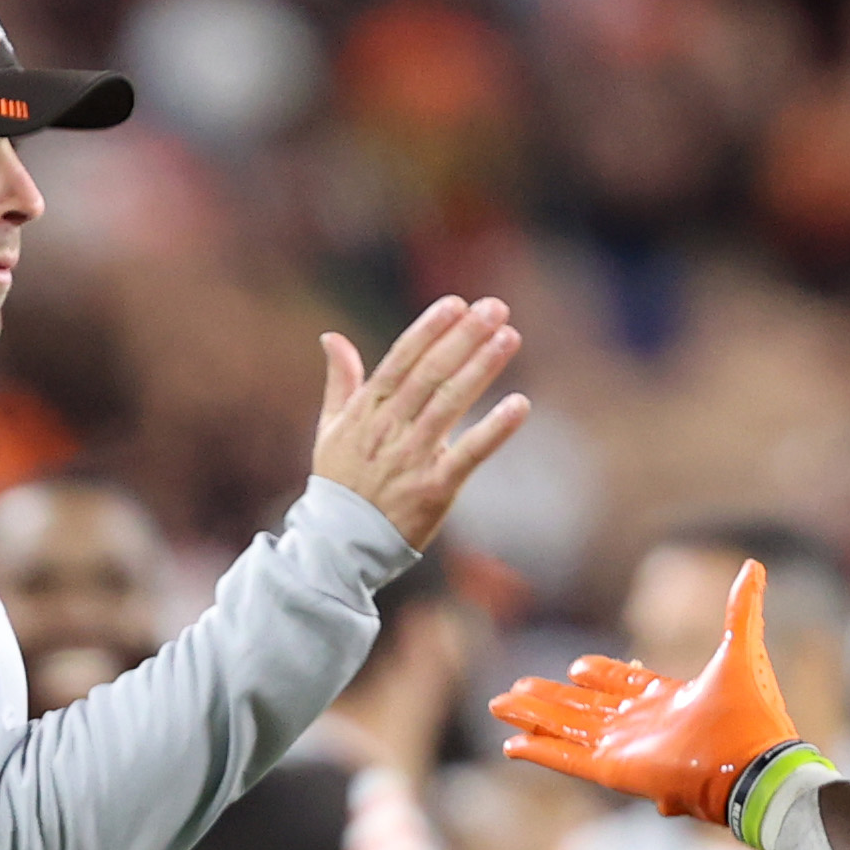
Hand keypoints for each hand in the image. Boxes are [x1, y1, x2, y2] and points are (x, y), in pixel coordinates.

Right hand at [313, 296, 528, 548]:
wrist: (339, 546)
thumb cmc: (339, 485)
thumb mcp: (329, 429)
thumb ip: (340, 381)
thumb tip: (332, 337)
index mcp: (366, 411)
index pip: (401, 361)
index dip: (429, 330)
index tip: (456, 304)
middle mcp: (389, 429)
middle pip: (431, 374)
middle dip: (464, 337)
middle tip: (494, 308)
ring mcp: (412, 458)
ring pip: (450, 404)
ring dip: (482, 368)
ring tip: (509, 338)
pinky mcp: (435, 489)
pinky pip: (470, 455)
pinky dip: (495, 429)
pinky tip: (520, 404)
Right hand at [490, 561, 798, 825]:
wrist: (753, 763)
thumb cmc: (751, 715)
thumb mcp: (742, 649)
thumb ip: (742, 609)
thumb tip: (753, 566)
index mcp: (668, 701)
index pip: (623, 685)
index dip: (599, 675)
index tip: (576, 666)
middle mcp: (641, 725)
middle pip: (584, 708)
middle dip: (550, 698)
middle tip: (516, 688)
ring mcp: (624, 747)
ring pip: (566, 728)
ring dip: (533, 717)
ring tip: (500, 706)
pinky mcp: (614, 769)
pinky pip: (567, 757)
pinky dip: (539, 750)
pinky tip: (511, 744)